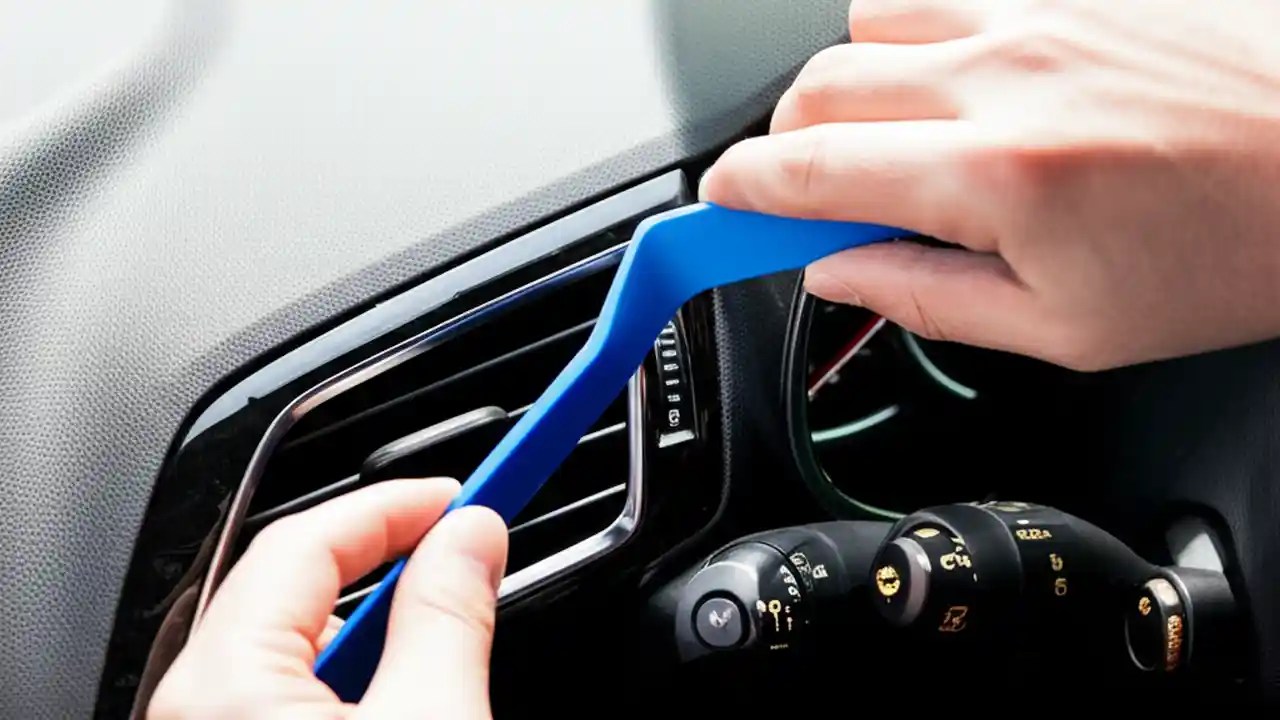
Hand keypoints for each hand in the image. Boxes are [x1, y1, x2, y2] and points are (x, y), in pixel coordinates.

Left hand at [147, 478, 507, 718]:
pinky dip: (350, 680)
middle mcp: (196, 710)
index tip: (462, 495)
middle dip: (386, 561)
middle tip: (462, 551)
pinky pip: (285, 695)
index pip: (306, 541)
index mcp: (224, 685)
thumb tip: (471, 536)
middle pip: (295, 587)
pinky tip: (401, 700)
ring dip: (371, 627)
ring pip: (293, 646)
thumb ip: (448, 620)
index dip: (394, 505)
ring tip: (443, 642)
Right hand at [701, 0, 1279, 370]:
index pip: (806, 173)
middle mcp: (1004, 70)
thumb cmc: (1239, 247)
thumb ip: (928, 299)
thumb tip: (838, 275)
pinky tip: (967, 82)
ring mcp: (1041, 8)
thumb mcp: (1069, 328)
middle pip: (815, 86)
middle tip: (820, 196)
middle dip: (789, 146)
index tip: (725, 210)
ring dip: (856, 82)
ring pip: (870, 19)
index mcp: (996, 176)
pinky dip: (926, 35)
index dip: (741, 194)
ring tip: (903, 136)